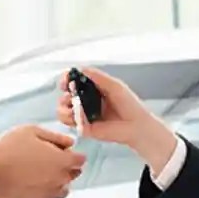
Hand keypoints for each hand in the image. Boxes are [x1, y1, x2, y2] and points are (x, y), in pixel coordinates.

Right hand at [0, 125, 85, 197]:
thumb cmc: (8, 150)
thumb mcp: (32, 131)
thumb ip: (55, 137)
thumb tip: (69, 142)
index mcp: (61, 161)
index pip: (80, 160)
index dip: (74, 154)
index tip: (65, 151)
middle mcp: (59, 180)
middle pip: (73, 175)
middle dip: (67, 167)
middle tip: (49, 159)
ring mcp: (48, 194)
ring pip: (62, 189)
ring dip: (57, 181)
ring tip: (39, 172)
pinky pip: (46, 196)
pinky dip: (43, 190)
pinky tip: (29, 181)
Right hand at [55, 67, 176, 169]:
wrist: (136, 125)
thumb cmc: (129, 104)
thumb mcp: (114, 85)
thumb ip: (97, 77)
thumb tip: (80, 68)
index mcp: (92, 89)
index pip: (73, 82)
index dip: (66, 80)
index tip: (66, 80)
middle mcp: (85, 102)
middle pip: (64, 96)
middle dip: (64, 95)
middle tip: (71, 94)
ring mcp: (83, 116)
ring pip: (62, 110)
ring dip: (64, 107)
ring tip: (74, 107)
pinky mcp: (84, 128)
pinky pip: (70, 123)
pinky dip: (72, 118)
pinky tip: (81, 117)